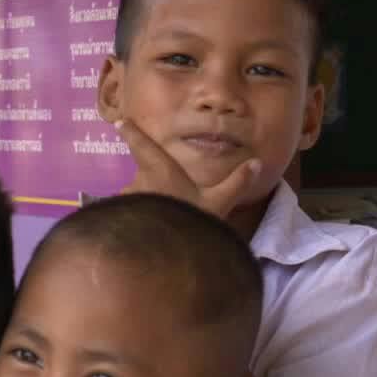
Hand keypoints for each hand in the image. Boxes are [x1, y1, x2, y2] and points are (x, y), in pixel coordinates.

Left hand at [117, 120, 261, 219]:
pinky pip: (126, 214)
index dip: (131, 131)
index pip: (142, 144)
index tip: (120, 121)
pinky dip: (132, 219)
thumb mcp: (220, 203)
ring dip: (141, 202)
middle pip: (141, 174)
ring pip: (133, 196)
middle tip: (161, 192)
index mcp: (161, 169)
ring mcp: (128, 201)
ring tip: (154, 216)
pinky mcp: (121, 220)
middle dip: (149, 181)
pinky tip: (141, 232)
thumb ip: (237, 182)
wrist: (166, 254)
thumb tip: (256, 162)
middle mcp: (140, 180)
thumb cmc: (192, 221)